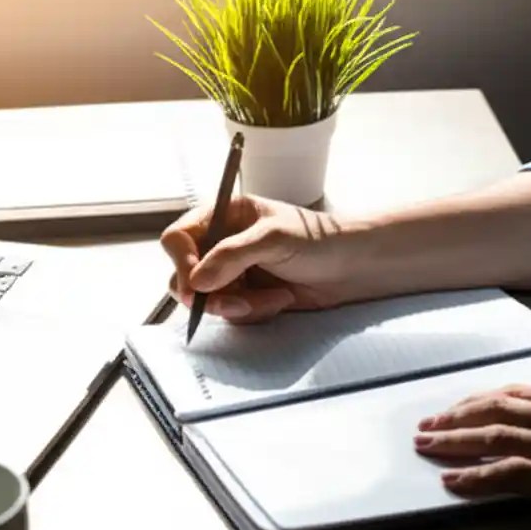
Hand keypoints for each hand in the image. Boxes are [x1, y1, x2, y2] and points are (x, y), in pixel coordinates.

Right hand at [160, 195, 367, 323]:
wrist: (351, 268)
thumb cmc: (317, 240)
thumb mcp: (273, 238)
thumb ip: (231, 256)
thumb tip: (196, 281)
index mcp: (222, 216)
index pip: (179, 238)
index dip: (181, 261)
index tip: (198, 282)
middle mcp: (220, 244)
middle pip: (184, 275)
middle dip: (209, 294)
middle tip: (234, 303)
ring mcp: (231, 272)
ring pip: (207, 300)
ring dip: (237, 306)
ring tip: (271, 299)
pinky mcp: (244, 296)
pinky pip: (230, 314)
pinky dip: (253, 312)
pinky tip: (279, 300)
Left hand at [412, 385, 530, 524]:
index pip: (516, 393)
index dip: (479, 399)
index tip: (455, 404)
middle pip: (496, 411)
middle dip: (455, 417)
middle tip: (425, 425)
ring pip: (496, 437)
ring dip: (454, 442)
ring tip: (426, 445)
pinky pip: (512, 475)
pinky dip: (477, 476)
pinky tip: (453, 479)